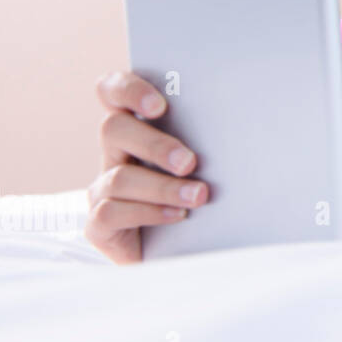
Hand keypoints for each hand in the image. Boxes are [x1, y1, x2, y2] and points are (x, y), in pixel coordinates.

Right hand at [85, 71, 208, 263]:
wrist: (184, 252)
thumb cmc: (201, 198)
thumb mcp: (205, 164)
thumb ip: (208, 142)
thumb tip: (242, 126)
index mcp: (137, 129)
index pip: (113, 91)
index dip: (128, 89)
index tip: (159, 105)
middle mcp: (115, 154)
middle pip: (113, 129)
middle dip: (154, 144)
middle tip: (189, 162)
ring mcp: (102, 190)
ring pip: (119, 177)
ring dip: (163, 187)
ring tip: (198, 196)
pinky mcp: (98, 225)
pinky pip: (111, 212)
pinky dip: (148, 212)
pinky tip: (176, 217)